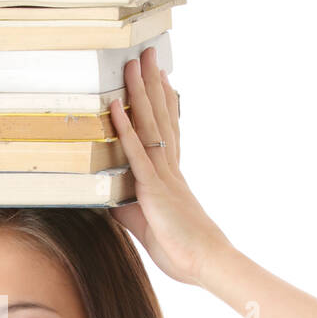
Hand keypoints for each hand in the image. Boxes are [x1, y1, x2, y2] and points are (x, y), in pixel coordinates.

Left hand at [107, 47, 232, 286]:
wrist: (207, 264)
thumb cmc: (184, 250)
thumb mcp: (147, 227)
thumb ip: (128, 211)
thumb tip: (109, 202)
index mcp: (171, 176)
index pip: (168, 130)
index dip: (164, 102)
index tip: (161, 77)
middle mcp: (169, 168)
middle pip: (160, 117)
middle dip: (151, 84)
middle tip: (146, 53)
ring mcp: (163, 175)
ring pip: (150, 125)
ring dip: (139, 92)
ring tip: (134, 62)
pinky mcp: (154, 188)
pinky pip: (136, 153)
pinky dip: (124, 128)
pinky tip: (115, 106)